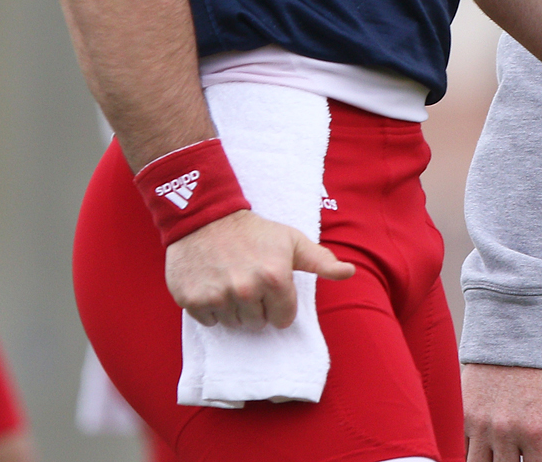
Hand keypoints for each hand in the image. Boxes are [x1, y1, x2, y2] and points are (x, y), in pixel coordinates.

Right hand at [165, 209, 355, 328]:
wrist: (205, 217)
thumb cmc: (254, 231)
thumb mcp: (291, 240)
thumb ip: (321, 261)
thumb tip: (349, 272)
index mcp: (275, 277)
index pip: (283, 319)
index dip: (279, 305)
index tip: (271, 288)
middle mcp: (246, 290)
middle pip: (257, 324)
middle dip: (256, 307)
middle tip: (248, 281)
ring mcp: (218, 296)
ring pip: (233, 323)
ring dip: (234, 308)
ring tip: (230, 281)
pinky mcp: (192, 300)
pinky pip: (209, 321)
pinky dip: (210, 308)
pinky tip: (213, 284)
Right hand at [463, 363, 541, 460]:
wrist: (512, 343)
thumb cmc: (535, 382)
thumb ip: (539, 448)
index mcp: (536, 433)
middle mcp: (507, 432)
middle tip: (509, 454)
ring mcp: (482, 425)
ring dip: (487, 460)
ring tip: (494, 451)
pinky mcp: (463, 416)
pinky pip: (462, 448)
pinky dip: (471, 449)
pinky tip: (480, 442)